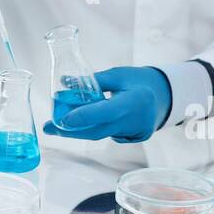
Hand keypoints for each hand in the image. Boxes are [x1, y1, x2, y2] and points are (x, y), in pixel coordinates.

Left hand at [42, 67, 172, 142]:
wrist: (165, 95)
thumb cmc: (139, 80)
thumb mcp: (117, 74)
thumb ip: (92, 80)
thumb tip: (64, 82)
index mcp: (133, 102)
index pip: (105, 112)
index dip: (83, 117)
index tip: (62, 120)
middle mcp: (135, 121)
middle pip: (98, 130)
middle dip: (71, 130)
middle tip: (48, 127)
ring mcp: (136, 133)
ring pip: (101, 134)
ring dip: (78, 130)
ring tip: (56, 126)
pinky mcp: (134, 138)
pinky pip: (109, 134)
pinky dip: (94, 129)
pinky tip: (79, 125)